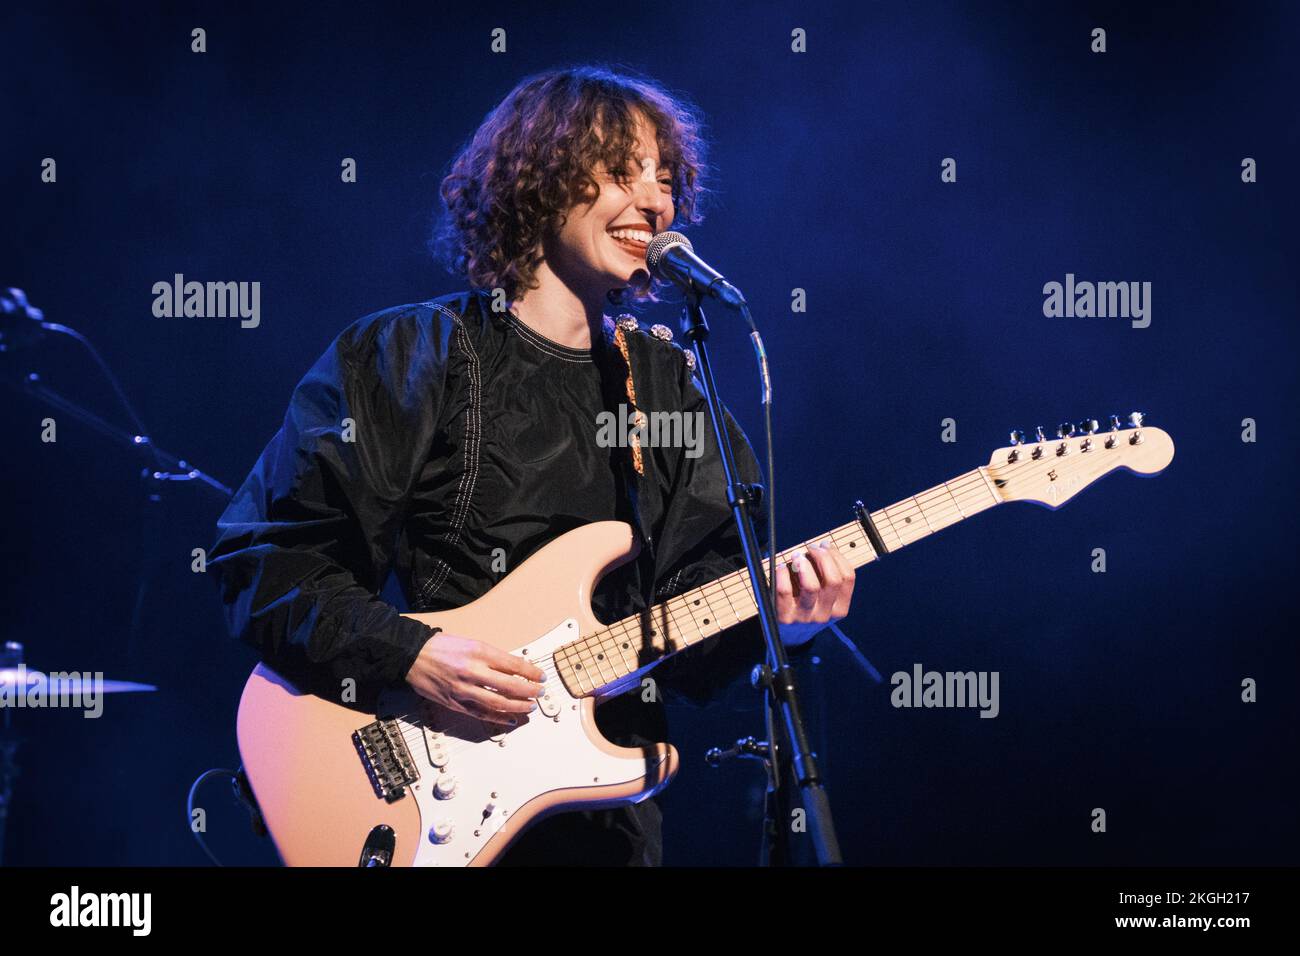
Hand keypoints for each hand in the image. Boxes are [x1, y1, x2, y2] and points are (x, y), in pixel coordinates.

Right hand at [404, 631, 545, 723]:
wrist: (413, 656)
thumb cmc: (442, 647)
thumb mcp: (471, 643)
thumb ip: (492, 657)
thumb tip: (515, 669)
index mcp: (479, 652)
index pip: (514, 665)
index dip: (531, 673)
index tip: (541, 677)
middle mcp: (473, 671)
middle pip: (510, 686)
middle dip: (529, 691)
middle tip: (540, 693)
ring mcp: (464, 689)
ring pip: (498, 703)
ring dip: (518, 706)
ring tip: (529, 706)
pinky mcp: (455, 703)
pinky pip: (481, 713)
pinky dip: (498, 718)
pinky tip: (510, 719)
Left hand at [774, 540, 854, 646]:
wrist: (788, 639)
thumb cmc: (806, 610)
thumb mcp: (824, 601)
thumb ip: (826, 578)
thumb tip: (822, 548)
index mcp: (839, 609)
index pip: (848, 578)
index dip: (837, 556)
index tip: (826, 546)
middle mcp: (825, 615)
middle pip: (833, 579)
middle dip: (823, 557)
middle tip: (812, 548)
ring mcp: (805, 618)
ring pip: (812, 586)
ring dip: (804, 565)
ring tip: (797, 556)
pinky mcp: (784, 618)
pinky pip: (785, 591)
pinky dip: (783, 574)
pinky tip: (782, 568)